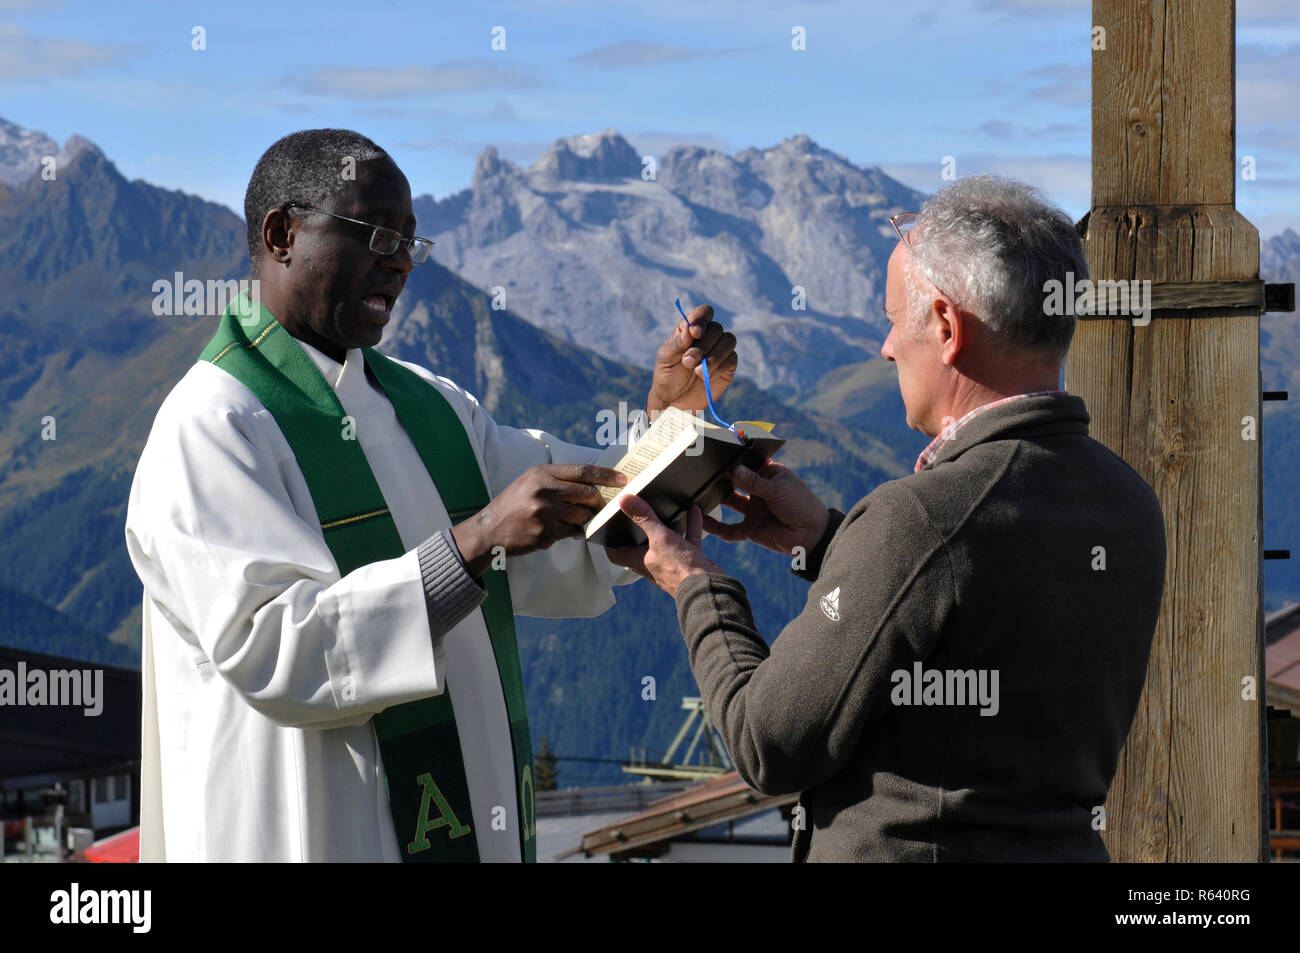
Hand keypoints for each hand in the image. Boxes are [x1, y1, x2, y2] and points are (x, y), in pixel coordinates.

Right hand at [451, 464, 626, 577]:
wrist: (489, 530)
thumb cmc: (514, 504)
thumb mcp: (531, 482)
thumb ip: (557, 479)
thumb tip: (592, 482)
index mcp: (541, 474)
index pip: (582, 471)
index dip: (606, 475)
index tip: (624, 479)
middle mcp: (543, 490)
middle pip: (587, 494)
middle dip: (598, 502)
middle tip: (599, 506)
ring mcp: (543, 513)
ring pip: (581, 516)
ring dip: (584, 520)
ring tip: (573, 520)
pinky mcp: (544, 533)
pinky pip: (570, 532)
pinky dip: (571, 532)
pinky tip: (559, 531)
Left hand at [605, 497, 722, 597]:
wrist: (706, 588)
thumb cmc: (679, 569)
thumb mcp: (659, 537)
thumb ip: (644, 518)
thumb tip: (624, 500)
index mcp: (639, 560)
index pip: (617, 554)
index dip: (610, 543)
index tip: (607, 529)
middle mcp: (654, 562)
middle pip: (642, 545)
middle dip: (641, 529)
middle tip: (639, 512)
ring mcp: (672, 562)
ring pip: (667, 541)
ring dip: (668, 526)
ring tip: (668, 509)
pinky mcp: (689, 561)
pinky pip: (688, 540)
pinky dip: (690, 525)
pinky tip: (694, 510)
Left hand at [647, 304, 737, 414]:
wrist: (674, 401)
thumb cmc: (667, 376)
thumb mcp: (665, 358)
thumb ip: (678, 342)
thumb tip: (690, 328)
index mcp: (691, 329)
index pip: (704, 313)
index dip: (702, 319)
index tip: (695, 333)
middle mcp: (708, 337)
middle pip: (716, 329)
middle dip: (703, 346)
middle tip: (687, 362)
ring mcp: (719, 351)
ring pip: (728, 341)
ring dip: (714, 356)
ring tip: (696, 372)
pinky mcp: (727, 367)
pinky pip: (732, 359)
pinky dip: (719, 367)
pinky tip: (705, 377)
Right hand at [702, 460, 829, 555]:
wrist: (812, 536)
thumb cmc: (802, 504)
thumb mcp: (778, 489)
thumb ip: (754, 482)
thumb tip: (733, 470)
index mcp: (768, 474)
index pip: (748, 463)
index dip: (734, 458)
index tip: (716, 452)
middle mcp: (758, 491)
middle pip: (735, 482)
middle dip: (720, 477)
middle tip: (701, 471)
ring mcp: (753, 510)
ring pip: (729, 503)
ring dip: (715, 498)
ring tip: (697, 491)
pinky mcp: (750, 529)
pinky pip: (729, 529)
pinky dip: (715, 527)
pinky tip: (701, 520)